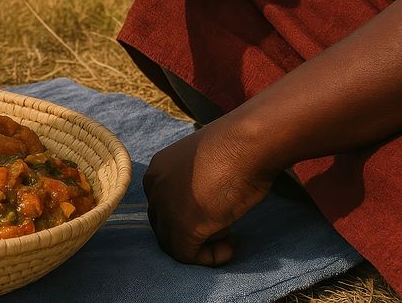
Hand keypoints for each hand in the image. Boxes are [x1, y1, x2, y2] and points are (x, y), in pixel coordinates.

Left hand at [143, 118, 277, 265]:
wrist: (247, 143)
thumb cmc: (236, 147)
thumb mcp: (205, 164)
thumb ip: (195, 183)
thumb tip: (204, 203)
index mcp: (158, 169)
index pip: (162, 204)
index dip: (187, 215)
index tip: (214, 214)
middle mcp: (154, 187)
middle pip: (163, 224)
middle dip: (191, 232)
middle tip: (222, 227)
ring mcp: (165, 207)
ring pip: (172, 242)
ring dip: (200, 245)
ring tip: (228, 234)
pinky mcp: (182, 226)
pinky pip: (187, 255)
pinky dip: (209, 258)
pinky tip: (229, 248)